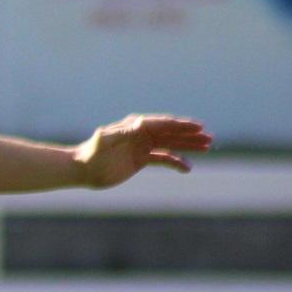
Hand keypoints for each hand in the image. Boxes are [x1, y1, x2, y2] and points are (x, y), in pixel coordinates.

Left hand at [73, 115, 212, 188]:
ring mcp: (142, 146)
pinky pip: (163, 159)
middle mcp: (141, 133)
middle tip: (209, 137)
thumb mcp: (105, 140)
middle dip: (190, 134)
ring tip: (207, 147)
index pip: (162, 124)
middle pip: (171, 132)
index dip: (181, 125)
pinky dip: (176, 162)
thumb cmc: (90, 153)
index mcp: (134, 126)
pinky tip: (187, 168)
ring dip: (188, 145)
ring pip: (171, 144)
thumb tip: (140, 123)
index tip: (198, 127)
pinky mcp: (141, 159)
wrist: (82, 169)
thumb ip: (121, 132)